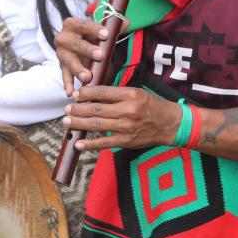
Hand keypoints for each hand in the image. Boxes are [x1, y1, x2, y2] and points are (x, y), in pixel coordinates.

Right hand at [56, 17, 108, 95]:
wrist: (77, 43)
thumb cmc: (90, 36)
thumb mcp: (100, 30)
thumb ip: (113, 27)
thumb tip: (126, 22)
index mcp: (73, 24)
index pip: (84, 25)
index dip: (95, 29)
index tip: (106, 35)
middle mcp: (64, 38)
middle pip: (76, 44)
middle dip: (88, 50)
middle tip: (100, 55)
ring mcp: (62, 53)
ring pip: (69, 61)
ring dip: (78, 69)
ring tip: (87, 77)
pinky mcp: (62, 67)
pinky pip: (64, 76)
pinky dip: (67, 84)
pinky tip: (70, 92)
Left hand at [62, 85, 179, 150]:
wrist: (171, 124)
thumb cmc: (153, 106)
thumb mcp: (137, 93)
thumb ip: (117, 93)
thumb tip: (94, 93)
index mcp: (130, 95)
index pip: (102, 92)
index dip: (86, 93)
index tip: (76, 94)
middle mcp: (128, 111)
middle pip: (96, 110)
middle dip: (78, 109)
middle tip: (66, 108)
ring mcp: (126, 128)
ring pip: (97, 125)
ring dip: (79, 124)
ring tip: (66, 122)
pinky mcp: (126, 141)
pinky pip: (104, 143)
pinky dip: (90, 144)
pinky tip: (78, 144)